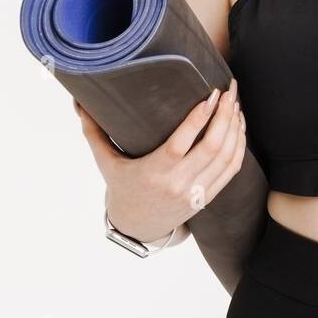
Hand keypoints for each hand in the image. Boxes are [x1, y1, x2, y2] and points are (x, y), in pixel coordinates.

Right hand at [76, 78, 246, 242]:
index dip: (200, 117)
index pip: (182, 143)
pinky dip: (240, 146)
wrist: (138, 226)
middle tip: (229, 91)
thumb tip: (77, 103)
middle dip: (225, 115)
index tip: (211, 94)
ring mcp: (197, 192)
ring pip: (227, 157)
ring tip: (235, 103)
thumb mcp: (106, 162)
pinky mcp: (209, 196)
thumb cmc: (122, 186)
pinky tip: (239, 126)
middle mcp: (178, 183)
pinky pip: (232, 170)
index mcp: (154, 172)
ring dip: (236, 128)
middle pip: (212, 147)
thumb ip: (94, 132)